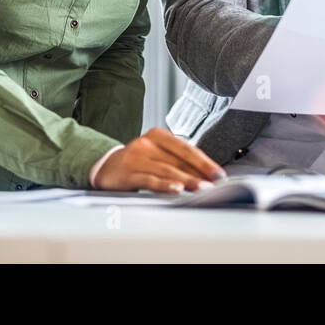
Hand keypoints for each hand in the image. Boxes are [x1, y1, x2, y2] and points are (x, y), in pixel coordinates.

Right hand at [92, 127, 226, 192]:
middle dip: (199, 172)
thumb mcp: (157, 155)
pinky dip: (164, 185)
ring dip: (186, 180)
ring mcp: (136, 157)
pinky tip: (175, 189)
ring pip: (167, 169)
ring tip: (201, 188)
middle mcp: (147, 143)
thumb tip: (206, 175)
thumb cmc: (138, 162)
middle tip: (214, 183)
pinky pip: (150, 179)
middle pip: (178, 159)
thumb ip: (178, 161)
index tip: (218, 173)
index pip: (186, 147)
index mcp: (158, 135)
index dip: (204, 161)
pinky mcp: (128, 172)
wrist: (106, 167)